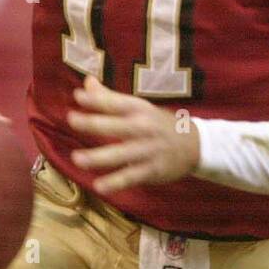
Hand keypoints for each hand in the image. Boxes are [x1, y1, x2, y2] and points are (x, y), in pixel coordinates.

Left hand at [67, 75, 199, 193]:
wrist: (196, 145)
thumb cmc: (159, 124)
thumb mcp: (140, 108)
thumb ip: (110, 98)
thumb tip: (87, 82)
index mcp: (139, 110)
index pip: (116, 103)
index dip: (97, 99)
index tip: (77, 97)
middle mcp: (143, 128)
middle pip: (116, 126)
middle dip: (93, 123)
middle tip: (72, 120)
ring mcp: (147, 150)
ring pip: (120, 154)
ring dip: (98, 157)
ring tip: (77, 159)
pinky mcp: (151, 170)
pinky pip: (131, 177)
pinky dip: (115, 183)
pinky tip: (99, 186)